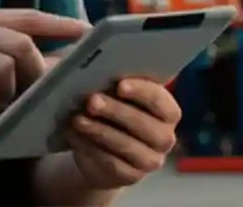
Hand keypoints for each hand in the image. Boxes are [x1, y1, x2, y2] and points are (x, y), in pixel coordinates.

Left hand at [66, 78, 180, 189]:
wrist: (97, 148)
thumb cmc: (108, 110)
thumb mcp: (109, 92)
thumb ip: (109, 79)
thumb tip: (91, 66)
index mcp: (166, 111)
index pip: (161, 101)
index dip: (142, 92)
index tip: (120, 85)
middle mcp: (164, 137)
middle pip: (146, 125)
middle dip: (117, 111)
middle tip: (92, 101)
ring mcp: (150, 160)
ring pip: (128, 146)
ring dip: (101, 131)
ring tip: (78, 119)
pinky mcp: (130, 176)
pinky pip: (112, 163)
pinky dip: (91, 148)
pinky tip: (75, 136)